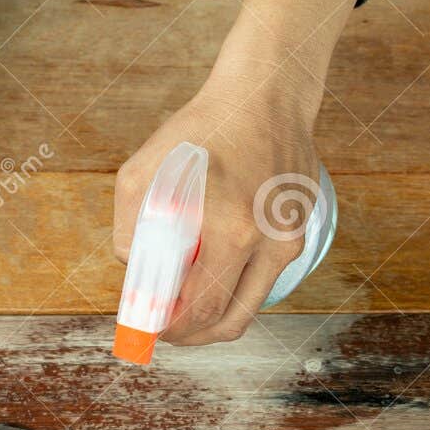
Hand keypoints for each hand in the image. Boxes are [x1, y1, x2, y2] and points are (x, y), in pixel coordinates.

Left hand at [114, 85, 319, 344]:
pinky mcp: (300, 233)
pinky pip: (263, 279)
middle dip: (191, 333)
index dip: (169, 328)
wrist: (266, 95)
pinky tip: (212, 269)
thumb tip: (136, 272)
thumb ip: (129, 227)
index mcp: (232, 229)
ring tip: (187, 309)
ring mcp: (289, 240)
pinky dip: (235, 286)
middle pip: (228, 321)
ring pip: (250, 308)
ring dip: (215, 319)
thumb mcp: (143, 170)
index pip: (199, 308)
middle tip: (166, 328)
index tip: (150, 327)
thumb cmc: (202, 129)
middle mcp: (269, 243)